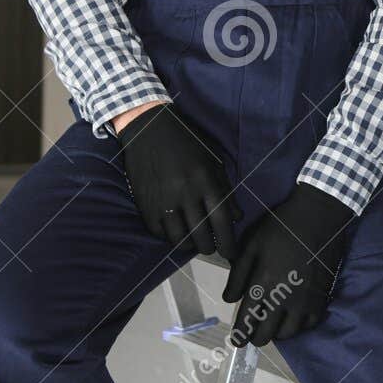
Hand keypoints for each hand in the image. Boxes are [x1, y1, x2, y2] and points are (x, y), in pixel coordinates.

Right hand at [114, 103, 240, 259]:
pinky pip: (160, 233)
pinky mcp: (145, 205)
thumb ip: (225, 189)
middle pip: (201, 236)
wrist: (148, 128)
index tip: (231, 253)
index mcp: (205, 181)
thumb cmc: (187, 141)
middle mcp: (185, 194)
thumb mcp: (212, 159)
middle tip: (213, 248)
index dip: (228, 242)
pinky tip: (177, 232)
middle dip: (210, 247)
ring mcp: (163, 202)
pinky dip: (170, 237)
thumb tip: (236, 218)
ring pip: (179, 239)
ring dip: (190, 245)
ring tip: (195, 242)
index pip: (221, 221)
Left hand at [221, 182, 356, 345]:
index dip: (240, 335)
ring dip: (277, 332)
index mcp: (263, 283)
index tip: (237, 340)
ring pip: (287, 334)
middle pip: (266, 334)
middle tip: (253, 333)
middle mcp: (283, 298)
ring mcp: (304, 301)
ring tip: (273, 324)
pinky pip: (308, 325)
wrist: (319, 217)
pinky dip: (298, 326)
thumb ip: (238, 274)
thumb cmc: (281, 227)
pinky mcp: (321, 298)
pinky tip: (292, 317)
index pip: (247, 321)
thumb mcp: (252, 244)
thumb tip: (229, 299)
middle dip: (256, 337)